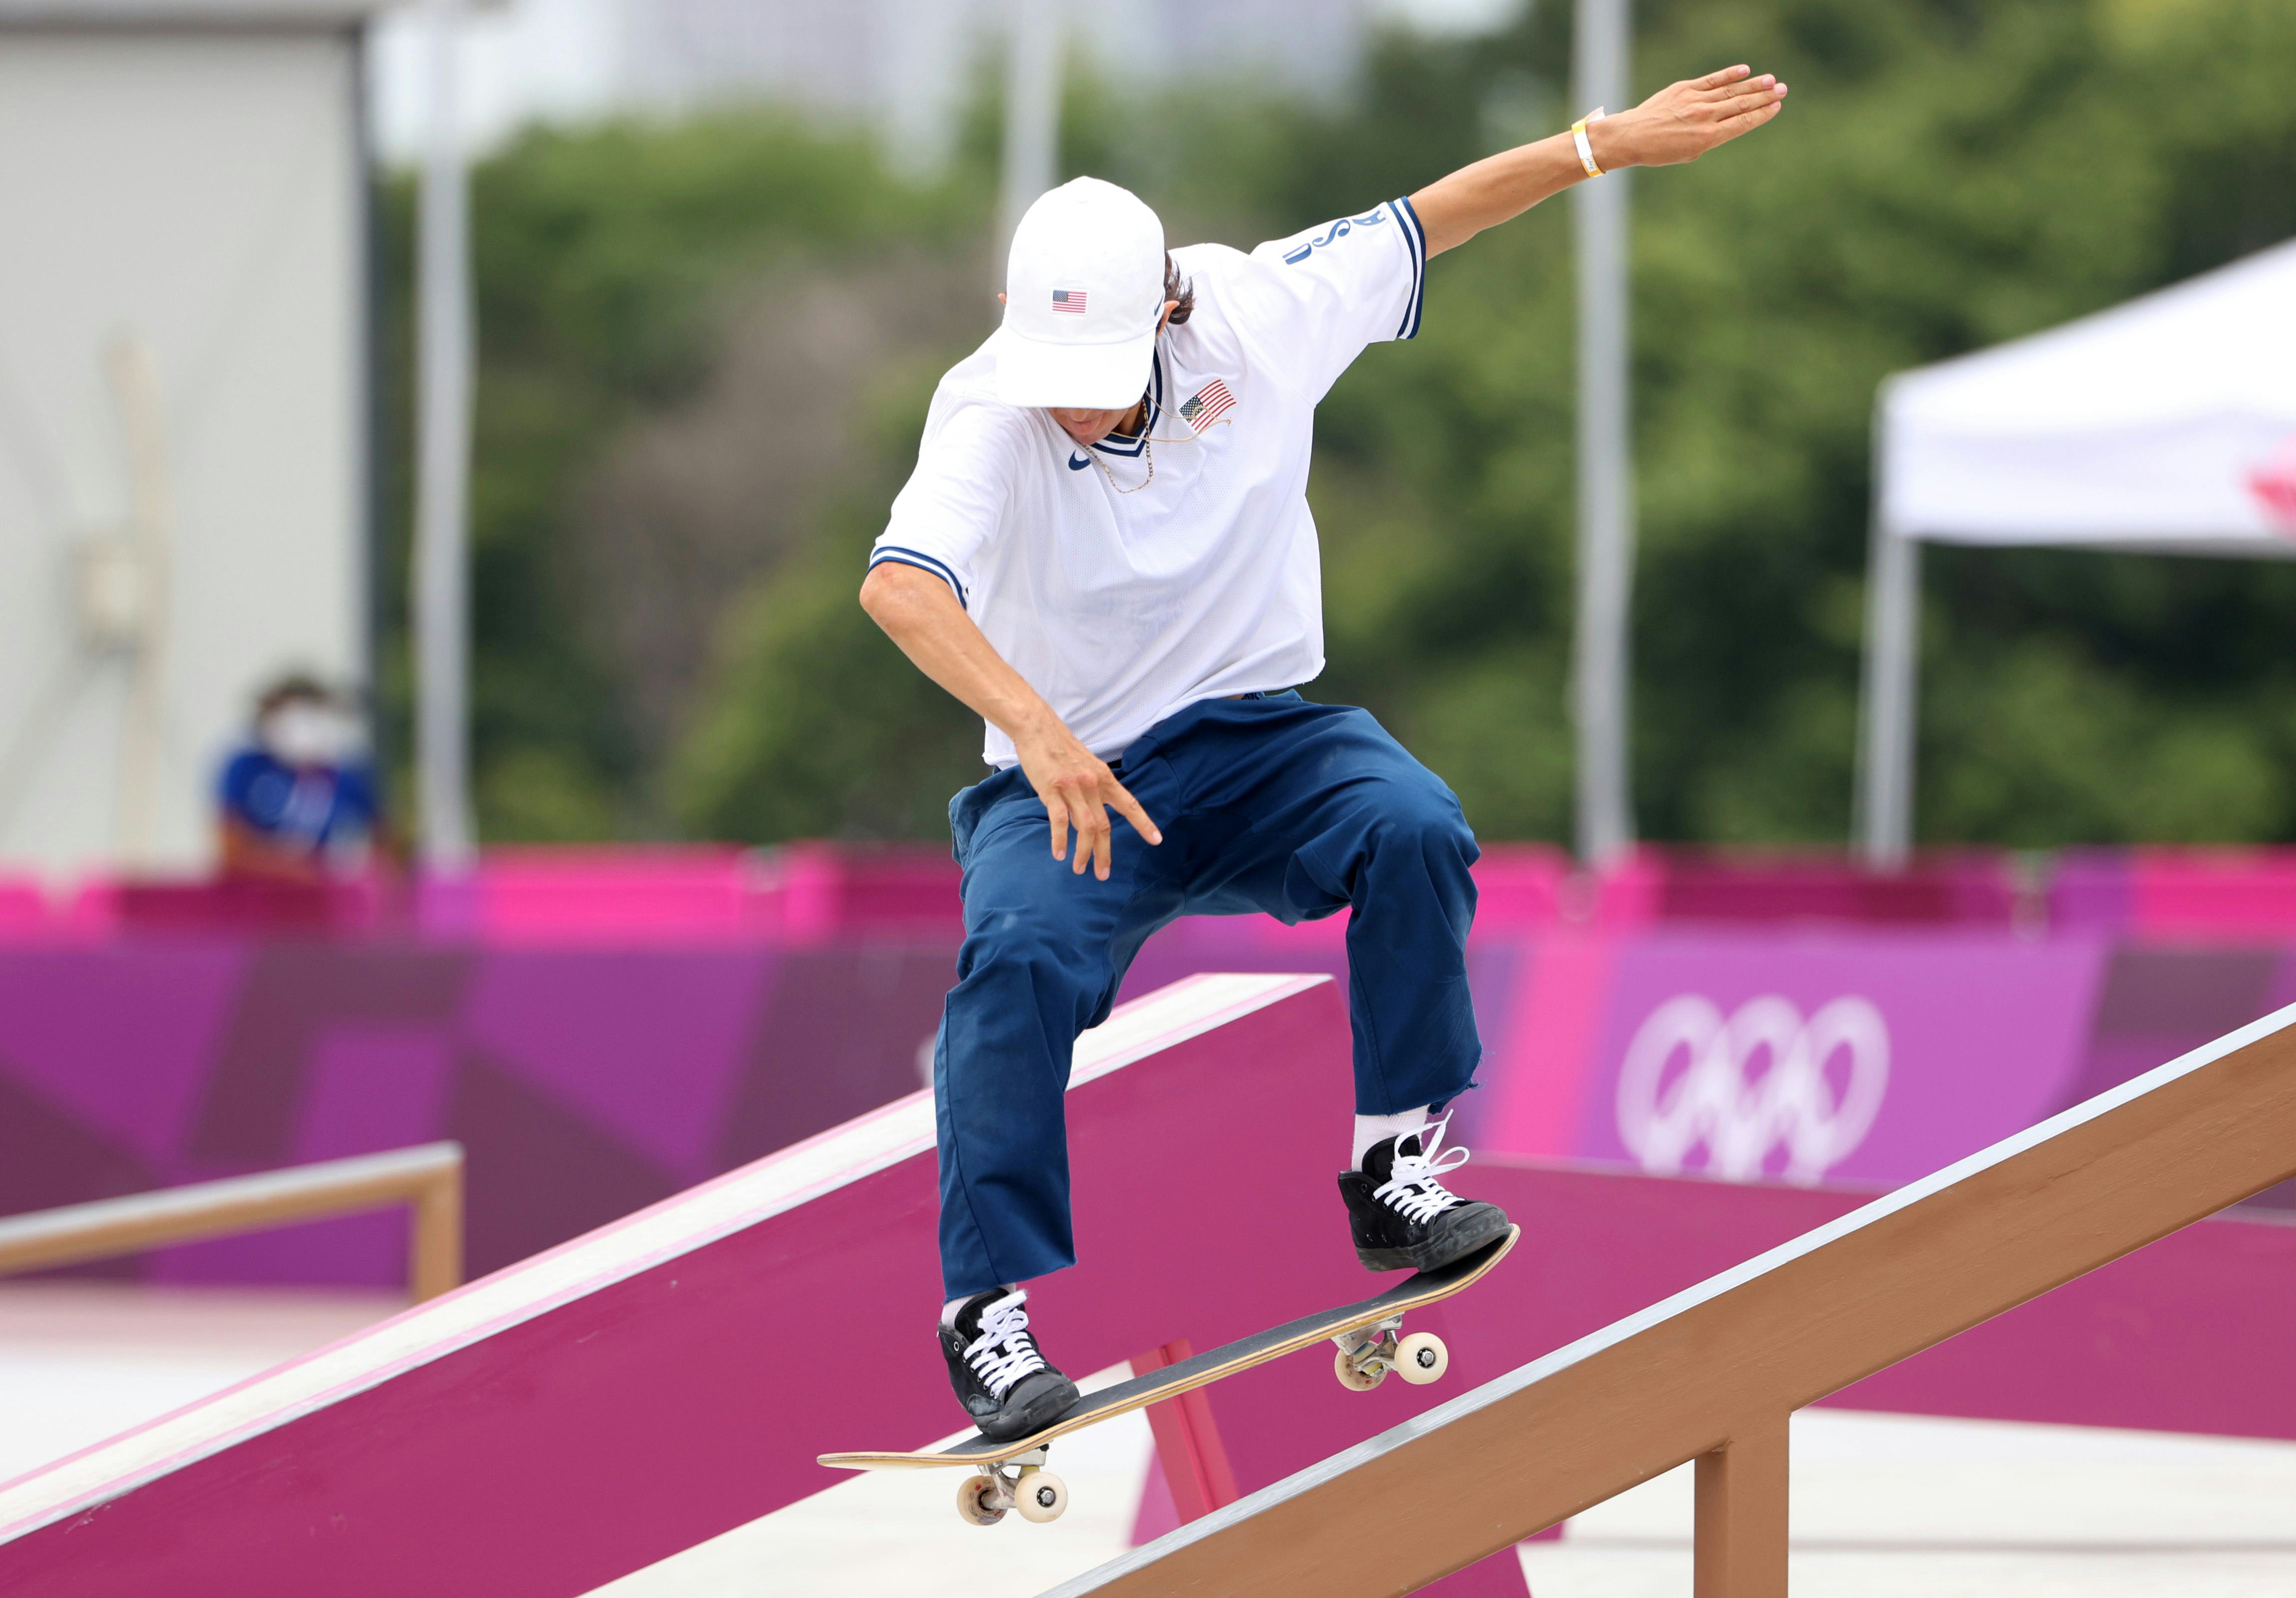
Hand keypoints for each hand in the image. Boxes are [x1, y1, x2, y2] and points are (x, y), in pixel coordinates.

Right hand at [1012, 718, 1162, 879]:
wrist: (1038, 727)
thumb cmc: (1061, 748)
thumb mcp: (1085, 767)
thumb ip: (1092, 791)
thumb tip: (1091, 817)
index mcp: (1104, 778)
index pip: (1129, 804)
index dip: (1144, 823)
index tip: (1156, 840)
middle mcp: (1093, 784)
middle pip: (1104, 826)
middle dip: (1105, 853)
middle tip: (1103, 875)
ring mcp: (1073, 787)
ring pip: (1085, 827)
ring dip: (1084, 852)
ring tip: (1080, 869)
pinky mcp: (1052, 789)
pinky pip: (1060, 820)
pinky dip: (1060, 840)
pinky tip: (1059, 854)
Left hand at [1599, 64, 1786, 169]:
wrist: (1632, 137)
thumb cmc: (1660, 151)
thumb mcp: (1689, 153)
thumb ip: (1710, 138)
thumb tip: (1727, 122)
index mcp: (1708, 138)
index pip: (1743, 122)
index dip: (1762, 113)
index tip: (1776, 107)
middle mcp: (1705, 118)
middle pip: (1742, 104)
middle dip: (1765, 97)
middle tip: (1783, 90)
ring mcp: (1695, 101)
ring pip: (1731, 90)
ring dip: (1753, 85)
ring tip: (1771, 80)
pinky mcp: (1684, 88)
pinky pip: (1712, 80)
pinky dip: (1729, 74)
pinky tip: (1744, 70)